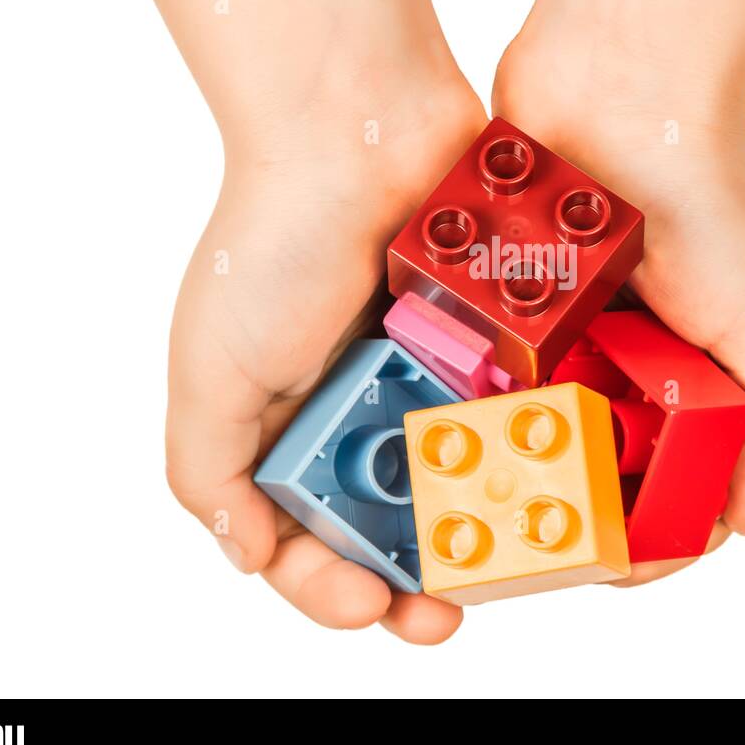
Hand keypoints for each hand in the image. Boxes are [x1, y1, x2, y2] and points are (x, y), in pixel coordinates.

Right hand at [110, 0, 485, 641]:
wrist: (357, 131)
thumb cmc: (271, 241)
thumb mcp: (210, 368)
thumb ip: (209, 475)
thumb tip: (249, 553)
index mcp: (285, 429)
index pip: (304, 542)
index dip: (328, 589)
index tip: (365, 601)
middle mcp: (358, 415)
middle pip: (390, 532)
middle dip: (412, 585)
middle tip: (443, 613)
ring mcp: (427, 384)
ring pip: (456, 489)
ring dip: (467, 531)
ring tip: (492, 556)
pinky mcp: (487, 351)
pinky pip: (509, 421)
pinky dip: (515, 456)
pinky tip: (534, 485)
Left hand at [494, 0, 744, 583]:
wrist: (625, 89)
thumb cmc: (713, 202)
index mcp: (692, 376)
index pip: (668, 485)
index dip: (645, 536)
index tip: (610, 566)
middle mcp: (622, 359)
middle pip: (588, 468)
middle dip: (565, 510)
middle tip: (532, 547)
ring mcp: (560, 329)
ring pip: (528, 431)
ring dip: (513, 467)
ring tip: (481, 505)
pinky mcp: (504, 297)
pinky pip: (482, 369)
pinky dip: (473, 404)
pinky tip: (450, 439)